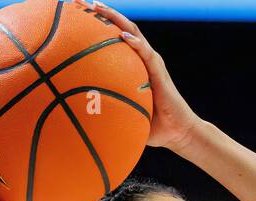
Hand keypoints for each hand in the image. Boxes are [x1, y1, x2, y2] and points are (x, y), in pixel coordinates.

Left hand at [85, 0, 202, 153]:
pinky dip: (135, 43)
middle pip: (122, 27)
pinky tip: (122, 36)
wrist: (177, 132)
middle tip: (82, 1)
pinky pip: (146, 54)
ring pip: (133, 33)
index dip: (99, 24)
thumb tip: (80, 118)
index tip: (78, 14)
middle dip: (103, 12)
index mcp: (133, 64)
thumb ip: (107, 111)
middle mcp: (142, 58)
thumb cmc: (151, 125)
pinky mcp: (159, 71)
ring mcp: (152, 62)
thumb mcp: (124, 114)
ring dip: (116, 19)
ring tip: (99, 8)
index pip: (114, 38)